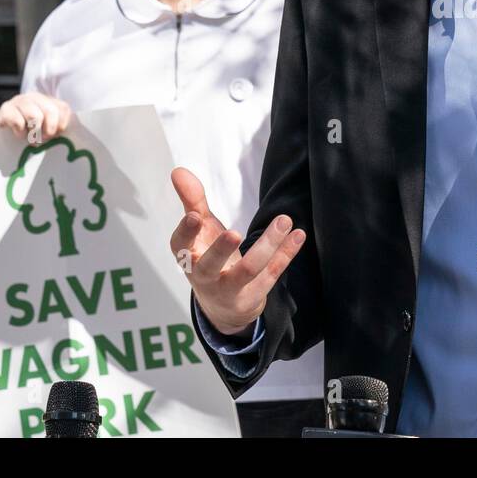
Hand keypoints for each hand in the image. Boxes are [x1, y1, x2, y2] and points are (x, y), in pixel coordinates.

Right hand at [0, 92, 71, 142]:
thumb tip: (62, 136)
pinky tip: (19, 135)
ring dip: (35, 132)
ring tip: (32, 140)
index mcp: (49, 101)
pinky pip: (17, 121)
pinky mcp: (5, 109)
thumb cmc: (29, 134)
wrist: (3, 139)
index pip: (63, 108)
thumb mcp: (46, 130)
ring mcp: (19, 101)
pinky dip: (20, 132)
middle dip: (49, 129)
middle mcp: (35, 97)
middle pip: (50, 110)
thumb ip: (56, 129)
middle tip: (44, 140)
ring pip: (34, 116)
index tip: (56, 136)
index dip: (61, 124)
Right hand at [168, 167, 305, 337]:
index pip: (179, 247)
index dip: (185, 233)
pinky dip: (286, 254)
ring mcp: (230, 290)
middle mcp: (205, 277)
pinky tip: (298, 235)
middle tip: (234, 232)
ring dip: (267, 245)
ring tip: (284, 221)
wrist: (223, 306)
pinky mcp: (253, 296)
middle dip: (221, 250)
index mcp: (188, 257)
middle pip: (210, 266)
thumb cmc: (208, 259)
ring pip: (248, 270)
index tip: (194, 216)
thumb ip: (192, 201)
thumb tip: (178, 170)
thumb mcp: (200, 231)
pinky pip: (272, 274)